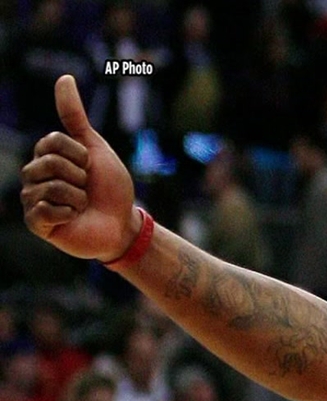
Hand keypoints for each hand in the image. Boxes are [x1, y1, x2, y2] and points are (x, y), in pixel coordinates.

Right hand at [21, 75, 137, 261]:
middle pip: (50, 162)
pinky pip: (46, 210)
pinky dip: (68, 214)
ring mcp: (32, 200)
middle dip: (80, 177)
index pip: (53, 141)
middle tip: (87, 189)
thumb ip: (75, 116)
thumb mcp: (96, 147)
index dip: (80, 154)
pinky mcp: (36, 223)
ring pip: (50, 187)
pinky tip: (72, 218)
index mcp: (46, 156)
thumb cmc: (110, 188)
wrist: (122, 224)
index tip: (89, 167)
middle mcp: (34, 176)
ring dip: (78, 197)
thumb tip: (64, 78)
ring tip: (82, 205)